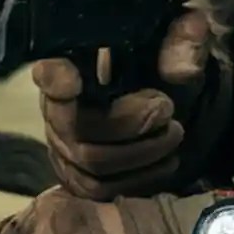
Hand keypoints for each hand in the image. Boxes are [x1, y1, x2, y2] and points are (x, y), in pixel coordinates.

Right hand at [35, 10, 221, 199]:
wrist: (167, 100)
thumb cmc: (163, 64)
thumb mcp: (178, 43)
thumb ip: (183, 45)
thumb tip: (183, 71)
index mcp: (74, 63)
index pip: (50, 72)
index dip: (54, 79)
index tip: (71, 80)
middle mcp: (57, 106)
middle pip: (76, 127)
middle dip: (132, 124)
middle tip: (167, 111)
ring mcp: (63, 145)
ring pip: (91, 163)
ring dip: (142, 153)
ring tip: (174, 134)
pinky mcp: (77, 175)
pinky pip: (99, 190)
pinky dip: (139, 180)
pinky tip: (166, 161)